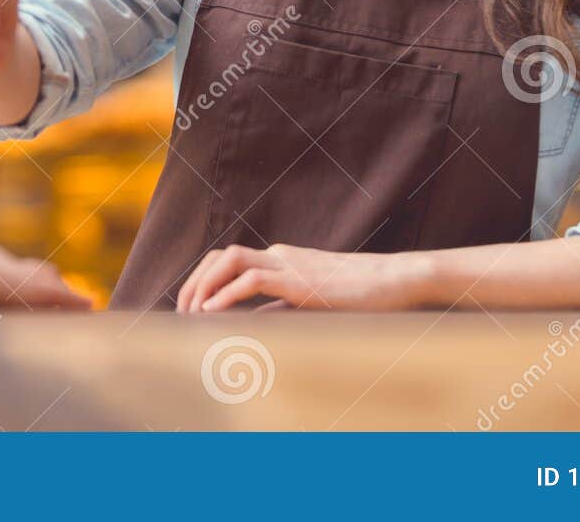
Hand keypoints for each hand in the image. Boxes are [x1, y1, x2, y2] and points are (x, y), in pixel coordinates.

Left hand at [175, 243, 433, 311]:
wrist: (398, 280)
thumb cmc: (361, 294)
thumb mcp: (312, 302)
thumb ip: (280, 309)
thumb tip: (250, 323)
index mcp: (281, 259)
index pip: (229, 261)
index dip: (204, 281)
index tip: (190, 309)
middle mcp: (280, 255)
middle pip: (221, 257)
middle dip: (195, 282)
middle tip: (181, 312)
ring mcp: (290, 264)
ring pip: (230, 260)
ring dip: (204, 285)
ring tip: (191, 313)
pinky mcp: (300, 279)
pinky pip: (253, 280)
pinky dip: (227, 295)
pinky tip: (212, 314)